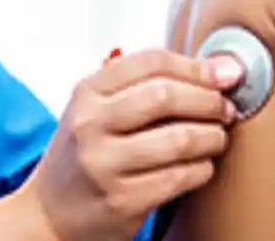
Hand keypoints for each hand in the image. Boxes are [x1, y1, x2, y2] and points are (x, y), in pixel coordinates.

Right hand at [20, 49, 243, 240]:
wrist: (49, 213)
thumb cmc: (84, 155)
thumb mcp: (97, 108)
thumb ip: (145, 85)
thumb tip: (219, 68)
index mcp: (87, 92)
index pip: (151, 62)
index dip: (196, 66)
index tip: (224, 74)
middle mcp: (91, 124)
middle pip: (166, 95)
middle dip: (209, 100)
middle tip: (225, 108)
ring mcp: (104, 163)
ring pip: (179, 139)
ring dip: (212, 136)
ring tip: (217, 137)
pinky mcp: (122, 200)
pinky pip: (179, 177)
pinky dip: (202, 168)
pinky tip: (202, 165)